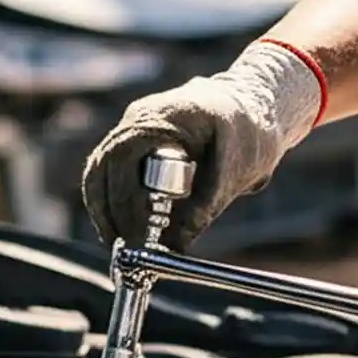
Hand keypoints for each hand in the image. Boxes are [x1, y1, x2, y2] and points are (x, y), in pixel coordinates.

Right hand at [81, 41, 322, 250]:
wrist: (256, 108)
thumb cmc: (251, 132)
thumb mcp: (236, 173)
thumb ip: (204, 208)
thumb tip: (173, 248)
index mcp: (164, 115)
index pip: (124, 159)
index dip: (126, 202)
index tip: (137, 238)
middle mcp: (140, 118)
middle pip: (104, 166)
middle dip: (112, 211)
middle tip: (126, 249)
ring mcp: (133, 128)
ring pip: (100, 170)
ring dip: (105, 209)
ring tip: (120, 245)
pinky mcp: (135, 143)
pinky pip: (110, 173)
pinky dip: (112, 202)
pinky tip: (122, 229)